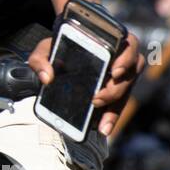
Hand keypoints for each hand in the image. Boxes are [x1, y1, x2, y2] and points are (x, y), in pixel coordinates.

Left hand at [27, 31, 145, 137]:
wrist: (60, 56)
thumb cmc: (58, 48)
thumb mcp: (45, 49)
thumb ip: (40, 59)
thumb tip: (47, 77)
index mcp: (109, 41)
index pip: (128, 46)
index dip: (125, 59)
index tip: (114, 71)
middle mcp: (120, 57)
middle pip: (129, 74)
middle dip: (115, 89)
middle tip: (97, 99)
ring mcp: (121, 75)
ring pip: (126, 92)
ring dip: (115, 109)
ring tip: (102, 124)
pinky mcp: (117, 90)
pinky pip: (119, 104)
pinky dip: (112, 117)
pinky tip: (104, 128)